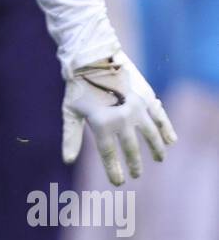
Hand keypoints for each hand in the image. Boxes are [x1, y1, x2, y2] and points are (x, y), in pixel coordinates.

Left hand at [62, 50, 176, 185]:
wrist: (94, 56)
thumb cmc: (78, 86)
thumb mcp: (70, 112)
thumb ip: (71, 137)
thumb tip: (68, 161)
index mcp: (102, 125)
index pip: (110, 156)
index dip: (115, 171)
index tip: (119, 182)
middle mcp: (122, 120)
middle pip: (131, 149)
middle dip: (135, 164)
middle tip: (136, 174)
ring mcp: (137, 108)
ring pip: (151, 136)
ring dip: (156, 149)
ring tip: (159, 159)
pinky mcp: (146, 97)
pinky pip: (160, 117)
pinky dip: (167, 129)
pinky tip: (171, 141)